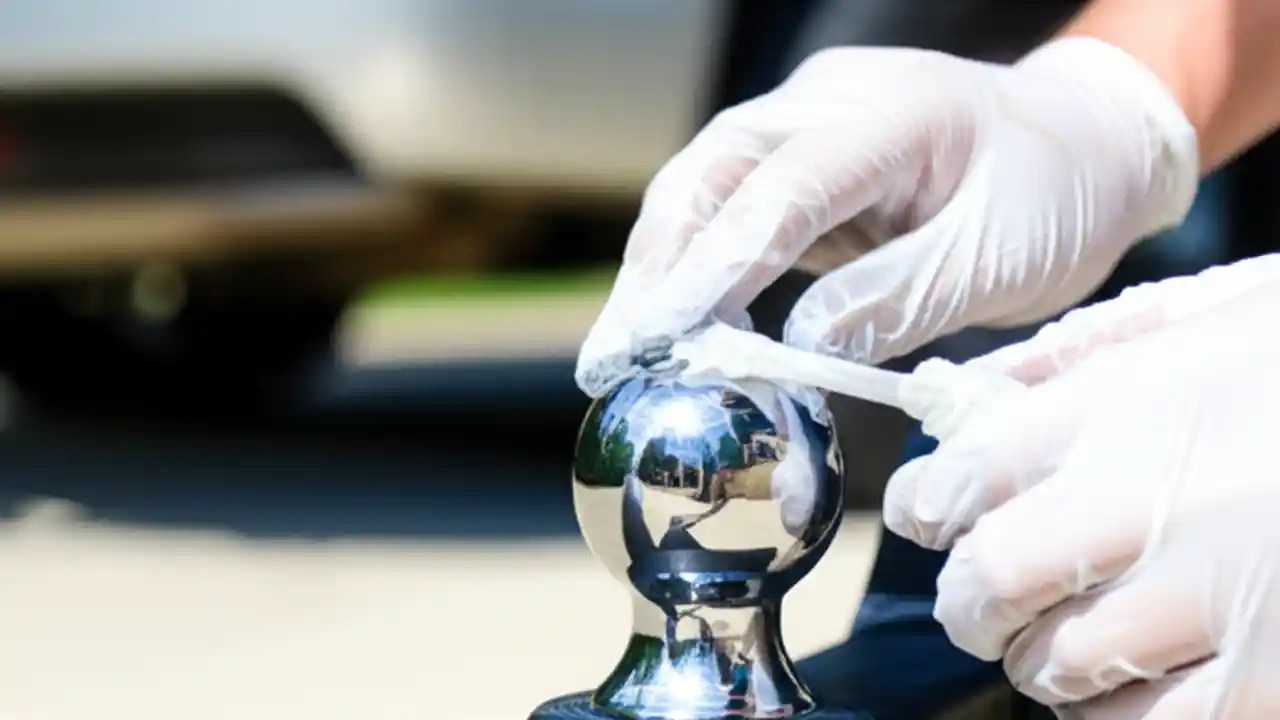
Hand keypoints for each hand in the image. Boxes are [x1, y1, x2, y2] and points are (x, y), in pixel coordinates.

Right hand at [575, 37, 1197, 397]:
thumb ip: (894, 299)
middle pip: (711, 176)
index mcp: (891, 115)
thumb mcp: (993, 262)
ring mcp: (806, 121)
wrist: (1081, 145)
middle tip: (612, 358)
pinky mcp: (799, 155)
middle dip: (655, 270)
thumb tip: (796, 349)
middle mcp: (829, 103)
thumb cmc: (1054, 198)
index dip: (712, 270)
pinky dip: (694, 265)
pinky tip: (672, 323)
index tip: (659, 338)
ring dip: (659, 270)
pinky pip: (729, 207)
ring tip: (625, 353)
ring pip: (702, 187)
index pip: (780, 194)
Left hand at [884, 254, 1279, 715]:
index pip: (957, 482)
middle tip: (985, 594)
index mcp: (1119, 412)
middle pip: (985, 587)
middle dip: (971, 598)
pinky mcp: (1270, 684)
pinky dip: (1119, 714)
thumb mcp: (1221, 314)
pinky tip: (1146, 679)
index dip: (927, 508)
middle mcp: (1146, 508)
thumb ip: (1089, 355)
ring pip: (1052, 669)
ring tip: (1075, 631)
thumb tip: (982, 393)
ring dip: (1045, 657)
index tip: (934, 515)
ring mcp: (1212, 605)